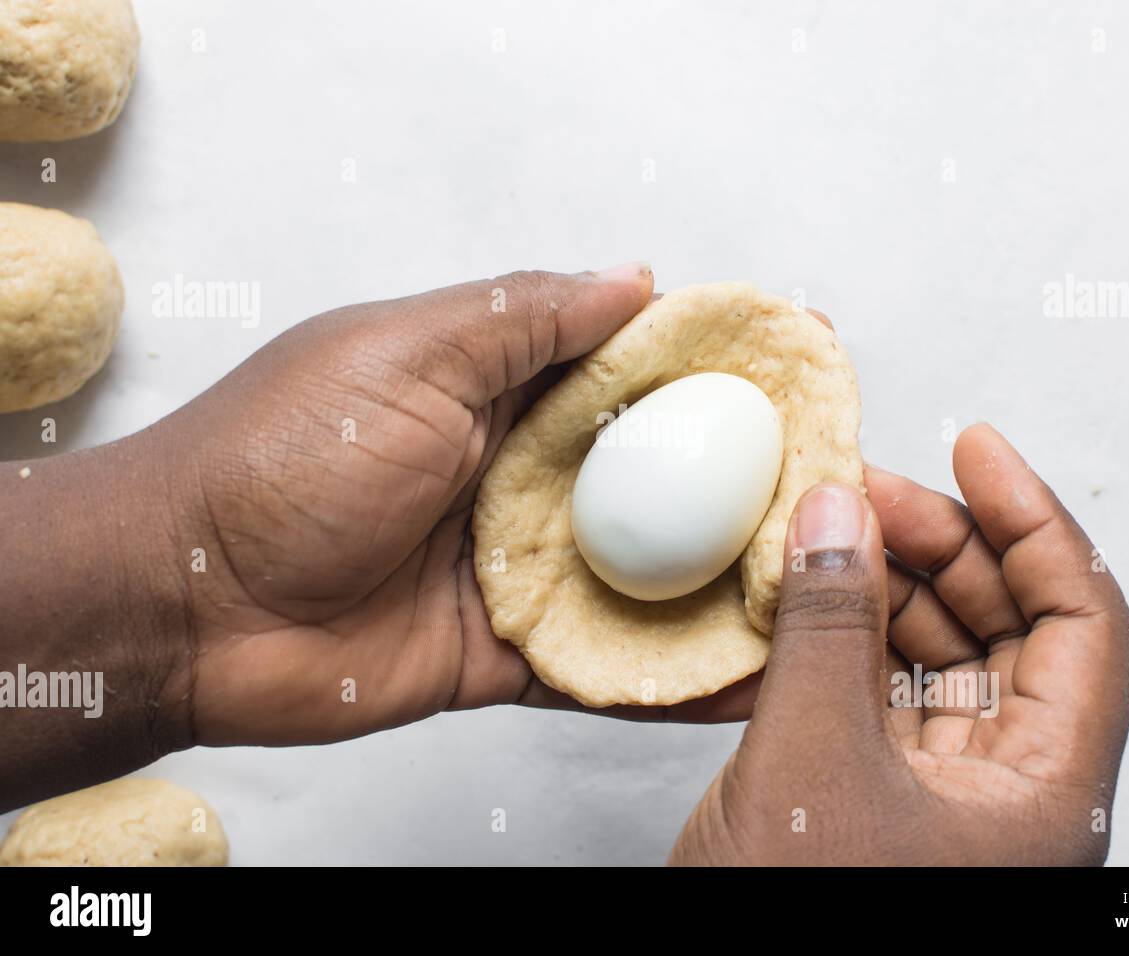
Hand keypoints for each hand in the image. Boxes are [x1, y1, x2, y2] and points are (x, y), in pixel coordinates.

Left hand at [144, 264, 768, 747]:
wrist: (184, 603)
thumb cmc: (282, 460)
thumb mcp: (405, 353)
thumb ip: (521, 316)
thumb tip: (634, 278)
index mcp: (501, 392)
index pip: (633, 370)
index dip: (717, 366)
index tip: (799, 362)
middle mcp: (522, 476)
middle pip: (657, 477)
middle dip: (745, 481)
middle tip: (841, 486)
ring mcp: (520, 568)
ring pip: (646, 575)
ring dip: (724, 583)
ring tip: (823, 587)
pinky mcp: (506, 653)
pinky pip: (603, 665)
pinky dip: (670, 677)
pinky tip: (745, 679)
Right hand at [670, 424, 1128, 864]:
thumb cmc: (802, 922)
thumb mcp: (812, 760)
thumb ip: (830, 624)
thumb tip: (839, 511)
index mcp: (1049, 794)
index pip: (1084, 619)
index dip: (1034, 520)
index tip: (977, 449)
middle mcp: (1011, 793)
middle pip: (1013, 628)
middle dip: (944, 545)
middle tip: (870, 489)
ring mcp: (945, 799)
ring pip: (945, 657)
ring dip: (891, 586)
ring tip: (831, 531)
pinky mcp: (880, 802)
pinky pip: (885, 693)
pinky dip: (850, 636)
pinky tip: (809, 596)